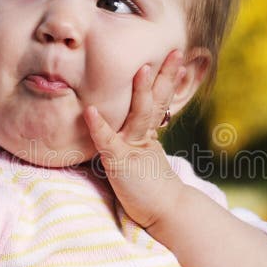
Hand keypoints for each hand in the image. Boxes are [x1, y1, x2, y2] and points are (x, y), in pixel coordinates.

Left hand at [83, 50, 186, 228]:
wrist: (165, 213)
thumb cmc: (150, 190)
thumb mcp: (143, 160)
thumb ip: (134, 141)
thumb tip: (125, 127)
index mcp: (148, 134)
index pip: (159, 101)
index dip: (168, 80)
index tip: (177, 59)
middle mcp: (143, 137)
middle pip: (156, 101)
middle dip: (165, 76)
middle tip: (175, 52)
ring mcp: (133, 148)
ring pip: (139, 115)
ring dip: (141, 91)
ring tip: (142, 69)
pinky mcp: (120, 163)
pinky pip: (107, 141)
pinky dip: (98, 126)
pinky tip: (90, 111)